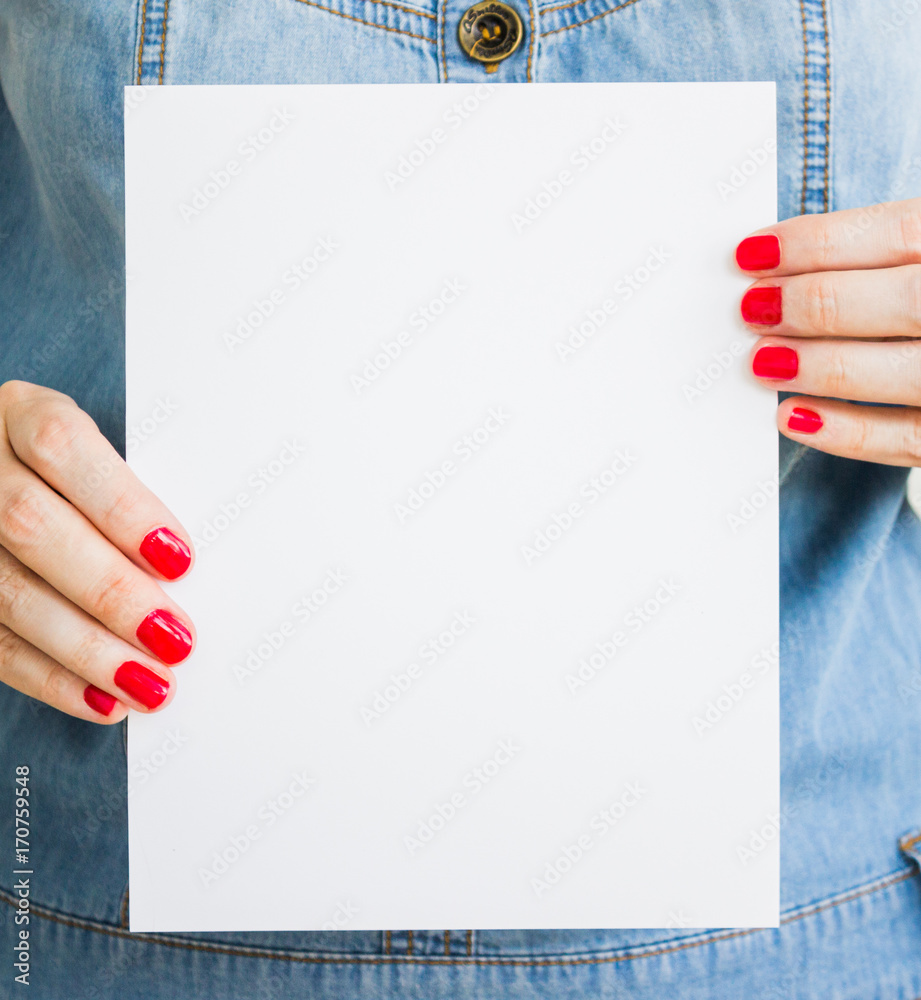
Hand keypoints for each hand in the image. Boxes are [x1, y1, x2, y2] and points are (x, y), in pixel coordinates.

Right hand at [0, 381, 194, 722]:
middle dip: (109, 591)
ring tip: (149, 683)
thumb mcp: (101, 450)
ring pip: (6, 594)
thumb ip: (132, 493)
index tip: (178, 557)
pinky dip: (48, 679)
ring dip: (85, 650)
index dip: (122, 506)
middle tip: (173, 637)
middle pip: (30, 526)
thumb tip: (187, 567)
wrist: (2, 477)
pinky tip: (100, 700)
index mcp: (18, 413)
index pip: (61, 446)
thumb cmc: (74, 470)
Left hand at [737, 197, 920, 465]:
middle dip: (820, 303)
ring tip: (763, 362)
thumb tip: (774, 271)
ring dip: (825, 367)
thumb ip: (876, 262)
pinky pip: (908, 440)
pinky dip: (847, 432)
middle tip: (754, 308)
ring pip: (908, 372)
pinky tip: (793, 417)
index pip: (904, 232)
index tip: (753, 253)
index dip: (822, 241)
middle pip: (909, 300)